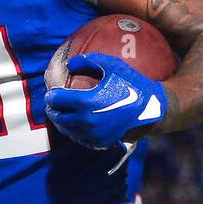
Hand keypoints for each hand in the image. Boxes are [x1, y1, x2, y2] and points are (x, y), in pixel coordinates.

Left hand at [44, 52, 166, 150]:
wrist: (151, 109)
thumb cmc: (131, 84)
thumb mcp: (112, 66)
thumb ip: (88, 61)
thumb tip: (69, 64)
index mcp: (87, 102)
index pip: (57, 99)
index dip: (52, 95)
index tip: (52, 92)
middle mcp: (87, 121)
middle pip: (58, 116)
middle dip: (53, 108)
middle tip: (53, 103)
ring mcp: (93, 134)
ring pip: (66, 129)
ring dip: (61, 120)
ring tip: (61, 112)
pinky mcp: (99, 142)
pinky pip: (78, 137)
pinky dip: (73, 130)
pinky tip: (75, 122)